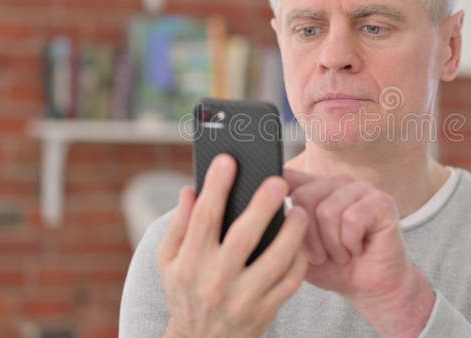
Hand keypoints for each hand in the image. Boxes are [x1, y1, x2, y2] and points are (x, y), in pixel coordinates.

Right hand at [157, 154, 308, 337]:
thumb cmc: (185, 291)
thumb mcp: (169, 261)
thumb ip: (180, 225)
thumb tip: (190, 190)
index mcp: (189, 264)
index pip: (204, 219)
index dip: (216, 187)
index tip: (228, 160)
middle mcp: (215, 281)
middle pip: (244, 237)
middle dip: (262, 206)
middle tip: (278, 181)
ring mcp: (242, 299)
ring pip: (275, 261)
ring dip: (292, 232)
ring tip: (300, 211)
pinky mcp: (265, 311)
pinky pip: (289, 282)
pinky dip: (299, 259)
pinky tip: (301, 241)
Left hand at [284, 169, 434, 337]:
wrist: (368, 289)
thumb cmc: (333, 268)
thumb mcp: (296, 248)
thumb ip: (281, 225)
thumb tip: (264, 207)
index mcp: (316, 187)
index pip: (288, 178)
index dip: (279, 199)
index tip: (280, 222)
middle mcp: (338, 182)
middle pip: (304, 197)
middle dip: (309, 238)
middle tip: (322, 256)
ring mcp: (362, 189)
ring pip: (328, 211)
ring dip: (333, 245)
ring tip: (342, 254)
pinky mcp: (382, 202)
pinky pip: (352, 219)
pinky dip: (351, 244)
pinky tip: (358, 250)